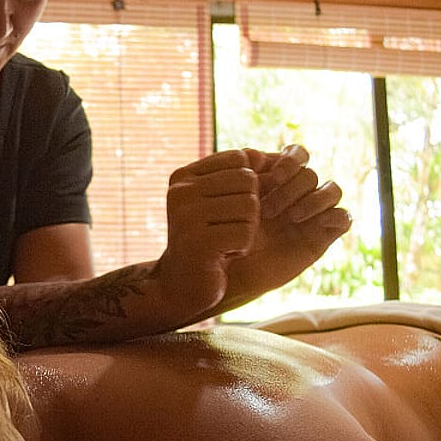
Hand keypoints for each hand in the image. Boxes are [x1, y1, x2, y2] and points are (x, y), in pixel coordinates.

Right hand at [152, 150, 261, 321]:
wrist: (181, 285)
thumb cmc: (205, 240)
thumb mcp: (215, 201)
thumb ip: (234, 175)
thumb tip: (260, 155)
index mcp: (182, 177)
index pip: (239, 159)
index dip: (247, 185)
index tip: (228, 209)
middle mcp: (180, 192)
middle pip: (248, 181)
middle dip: (249, 209)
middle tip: (228, 228)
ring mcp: (186, 217)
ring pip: (250, 207)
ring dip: (247, 230)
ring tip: (224, 242)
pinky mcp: (198, 243)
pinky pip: (245, 234)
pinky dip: (242, 247)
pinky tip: (223, 255)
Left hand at [220, 145, 350, 310]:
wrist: (228, 272)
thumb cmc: (224, 235)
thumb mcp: (227, 202)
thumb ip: (238, 174)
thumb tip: (254, 153)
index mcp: (278, 180)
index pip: (298, 154)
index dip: (291, 159)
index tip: (273, 176)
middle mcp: (297, 195)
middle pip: (311, 174)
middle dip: (291, 188)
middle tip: (267, 209)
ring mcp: (312, 215)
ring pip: (332, 189)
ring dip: (313, 199)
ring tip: (290, 218)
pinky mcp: (322, 236)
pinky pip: (343, 217)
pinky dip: (333, 216)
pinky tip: (305, 225)